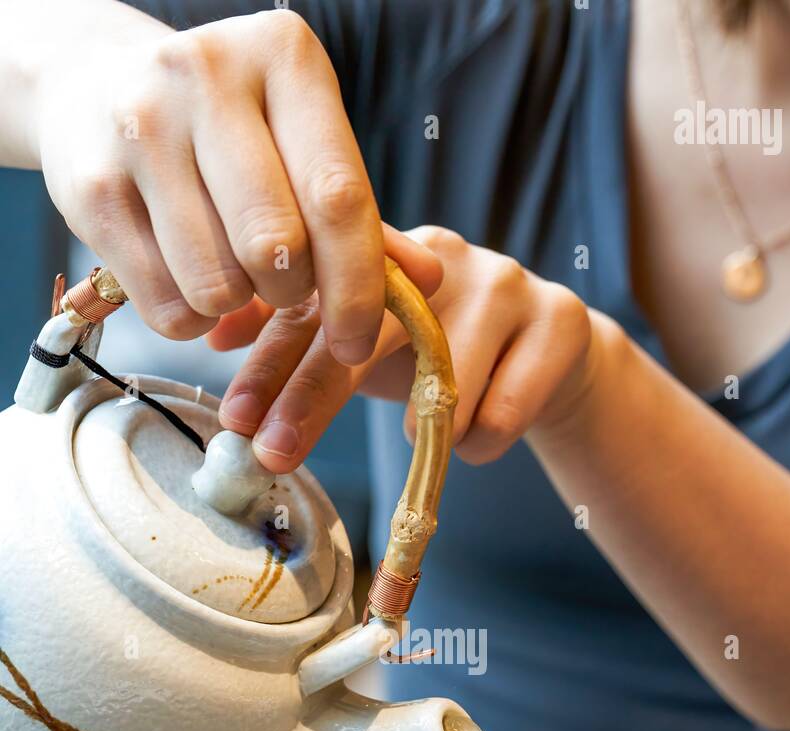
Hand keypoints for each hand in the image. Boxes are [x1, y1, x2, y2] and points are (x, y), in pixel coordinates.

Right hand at [36, 7, 394, 362]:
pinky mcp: (89, 186)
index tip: (357, 340)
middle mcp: (208, 77)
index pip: (338, 197)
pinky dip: (189, 318)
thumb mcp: (298, 145)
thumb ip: (360, 217)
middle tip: (282, 285)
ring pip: (217, 285)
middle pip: (277, 247)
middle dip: (291, 293)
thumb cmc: (225, 130)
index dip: (358, 288)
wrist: (93, 87)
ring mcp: (141, 126)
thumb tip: (426, 284)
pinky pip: (166, 305)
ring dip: (235, 306)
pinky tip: (184, 276)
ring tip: (228, 271)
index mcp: (284, 58)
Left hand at [213, 226, 591, 468]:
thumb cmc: (442, 348)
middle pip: (367, 333)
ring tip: (430, 438)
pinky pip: (502, 413)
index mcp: (383, 254)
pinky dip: (482, 445)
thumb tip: (213, 331)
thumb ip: (300, 332)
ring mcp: (505, 282)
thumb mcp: (367, 340)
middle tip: (275, 456)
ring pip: (445, 386)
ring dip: (426, 434)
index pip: (316, 303)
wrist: (553, 352)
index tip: (235, 417)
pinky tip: (482, 436)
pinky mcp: (559, 321)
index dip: (271, 361)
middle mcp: (441, 254)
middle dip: (313, 401)